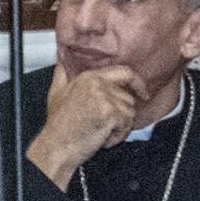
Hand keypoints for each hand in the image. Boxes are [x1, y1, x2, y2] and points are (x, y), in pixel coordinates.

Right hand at [27, 63, 147, 189]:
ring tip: (100, 133)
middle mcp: (97, 83)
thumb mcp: (56, 92)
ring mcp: (104, 97)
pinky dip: (118, 136)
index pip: (124, 72)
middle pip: (128, 98)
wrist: (56, 146)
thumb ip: (63, 72)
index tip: (143, 93)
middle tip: (104, 127)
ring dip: (119, 127)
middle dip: (121, 115)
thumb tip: (62, 54)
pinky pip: (127, 124)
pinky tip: (102, 138)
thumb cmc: (58, 126)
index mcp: (88, 77)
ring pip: (129, 112)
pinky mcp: (110, 113)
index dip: (138, 83)